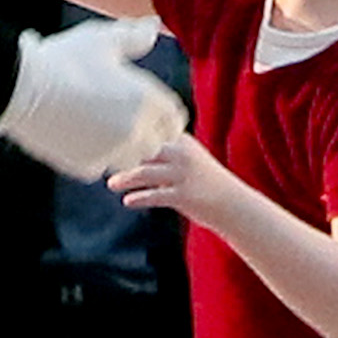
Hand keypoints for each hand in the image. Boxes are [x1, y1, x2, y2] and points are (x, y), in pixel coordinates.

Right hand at [0, 19, 185, 180]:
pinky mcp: (85, 166)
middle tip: (123, 117)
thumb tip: (153, 25)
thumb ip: (133, 37)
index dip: (163, 114)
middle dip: (146, 133)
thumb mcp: (102, 40)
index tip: (149, 108)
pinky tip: (77, 136)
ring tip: (102, 129)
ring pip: (130, 159)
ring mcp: (111, 152)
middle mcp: (135, 130)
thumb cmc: (64, 58)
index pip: (175, 119)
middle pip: (156, 143)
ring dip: (123, 148)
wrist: (21, 87)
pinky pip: (99, 166)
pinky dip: (93, 156)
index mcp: (147, 99)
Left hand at [106, 131, 234, 229]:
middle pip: (143, 149)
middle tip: (105, 158)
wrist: (233, 204)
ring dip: (124, 178)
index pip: (149, 133)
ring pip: (144, 173)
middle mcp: (181, 154)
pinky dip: (138, 198)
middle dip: (122, 154)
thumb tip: (132, 154)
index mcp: (181, 141)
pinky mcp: (183, 196)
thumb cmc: (205, 182)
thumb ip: (163, 154)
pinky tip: (127, 201)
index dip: (128, 135)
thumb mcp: (187, 160)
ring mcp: (182, 175)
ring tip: (111, 183)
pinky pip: (154, 196)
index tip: (108, 138)